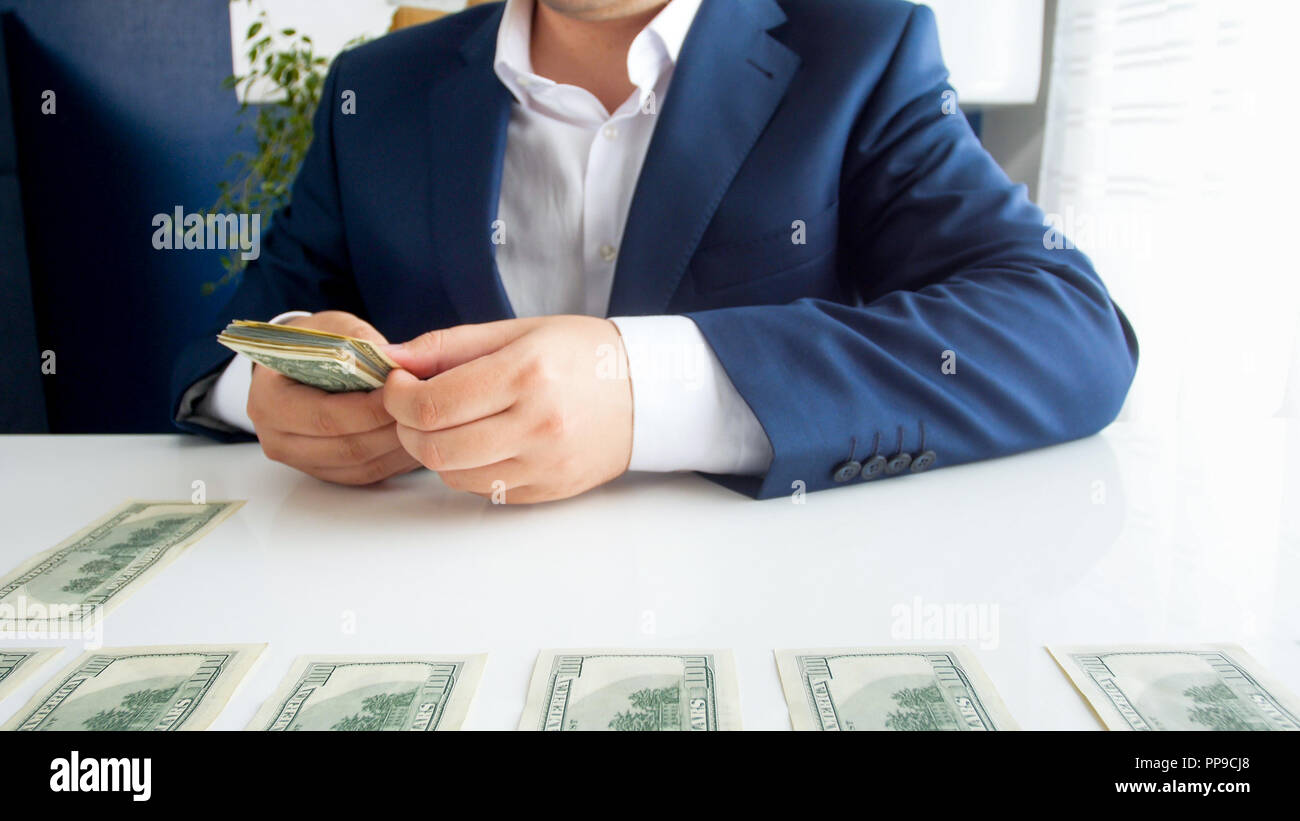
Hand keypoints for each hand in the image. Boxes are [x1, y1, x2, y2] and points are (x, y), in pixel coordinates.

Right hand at [246, 310, 419, 484]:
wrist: (297, 363)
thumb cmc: (312, 344)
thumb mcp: (331, 329)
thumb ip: (357, 342)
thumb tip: (391, 360)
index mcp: (269, 400)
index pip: (326, 417)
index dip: (370, 409)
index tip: (404, 392)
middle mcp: (278, 439)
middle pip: (346, 447)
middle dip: (390, 428)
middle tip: (423, 410)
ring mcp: (302, 461)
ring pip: (361, 466)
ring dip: (399, 448)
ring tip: (427, 423)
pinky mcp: (327, 472)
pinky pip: (367, 474)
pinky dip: (396, 459)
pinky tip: (419, 439)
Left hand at [383, 315, 632, 502]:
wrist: (650, 392)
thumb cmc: (583, 355)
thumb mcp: (519, 331)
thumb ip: (451, 345)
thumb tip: (393, 357)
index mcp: (527, 373)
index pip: (434, 403)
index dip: (398, 397)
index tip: (399, 383)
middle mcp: (537, 423)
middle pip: (436, 447)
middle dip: (407, 427)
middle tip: (412, 407)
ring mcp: (546, 462)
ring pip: (454, 475)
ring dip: (434, 451)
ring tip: (446, 424)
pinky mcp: (550, 489)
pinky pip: (484, 490)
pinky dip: (467, 469)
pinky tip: (479, 442)